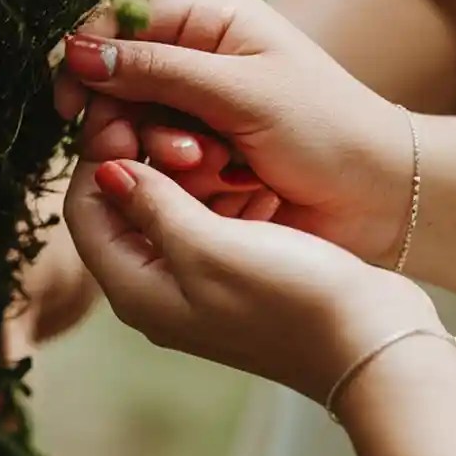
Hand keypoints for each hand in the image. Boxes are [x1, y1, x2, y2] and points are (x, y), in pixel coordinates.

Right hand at [60, 0, 414, 265]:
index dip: (90, 58)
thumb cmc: (327, 129)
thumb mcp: (241, 91)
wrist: (383, 196)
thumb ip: (159, 71)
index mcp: (214, 23)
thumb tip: (77, 51)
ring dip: (163, 153)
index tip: (71, 103)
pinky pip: (165, 167)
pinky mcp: (210, 161)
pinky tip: (221, 185)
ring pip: (141, 130)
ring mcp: (205, 114)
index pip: (125, 23)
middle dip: (128, 119)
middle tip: (143, 150)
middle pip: (122, 83)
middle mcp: (204, 62)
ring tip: (209, 166)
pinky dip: (183, 179)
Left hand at [63, 157, 438, 400]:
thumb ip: (151, 205)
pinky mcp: (239, 278)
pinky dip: (224, 195)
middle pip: (126, 209)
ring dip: (191, 175)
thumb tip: (105, 170)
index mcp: (137, 290)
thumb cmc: (288, 296)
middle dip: (149, 161)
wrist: (370, 342)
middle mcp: (159, 292)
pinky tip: (252, 178)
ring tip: (222, 149)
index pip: (85, 212)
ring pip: (172, 211)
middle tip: (187, 129)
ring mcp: (200, 287)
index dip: (98, 158)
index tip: (129, 114)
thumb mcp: (207, 245)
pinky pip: (213, 223)